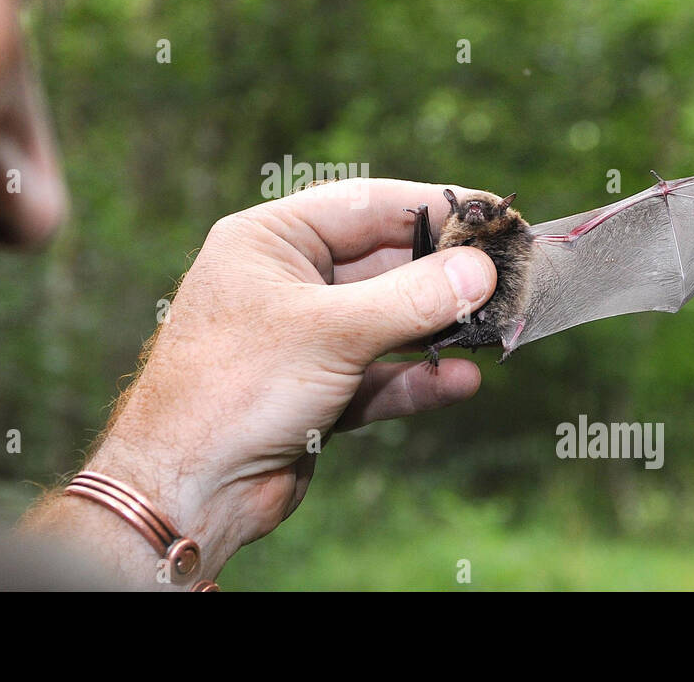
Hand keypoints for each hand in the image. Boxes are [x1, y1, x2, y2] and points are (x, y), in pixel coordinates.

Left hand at [46, 179, 496, 583]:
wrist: (185, 489)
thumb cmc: (233, 388)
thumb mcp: (330, 331)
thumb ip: (410, 298)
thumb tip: (479, 270)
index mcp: (269, 241)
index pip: (365, 205)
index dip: (433, 208)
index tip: (493, 216)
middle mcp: (285, 281)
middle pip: (383, 263)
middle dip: (444, 275)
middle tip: (508, 278)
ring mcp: (302, 337)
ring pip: (386, 321)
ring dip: (437, 329)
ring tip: (496, 330)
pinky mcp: (316, 390)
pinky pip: (379, 374)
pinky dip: (417, 379)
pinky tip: (461, 384)